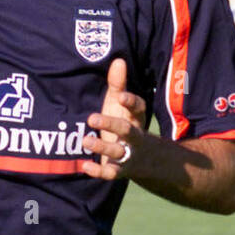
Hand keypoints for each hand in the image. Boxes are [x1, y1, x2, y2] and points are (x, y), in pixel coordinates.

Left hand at [81, 56, 147, 179]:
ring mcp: (130, 155)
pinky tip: (84, 166)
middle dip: (111, 125)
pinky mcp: (122, 170)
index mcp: (137, 118)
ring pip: (118, 153)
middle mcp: (136, 137)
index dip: (131, 102)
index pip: (139, 109)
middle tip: (91, 118)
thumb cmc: (129, 123)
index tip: (121, 96)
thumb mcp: (123, 106)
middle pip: (127, 131)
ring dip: (102, 148)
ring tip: (85, 141)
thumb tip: (118, 60)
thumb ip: (118, 85)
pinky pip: (112, 173)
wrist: (151, 162)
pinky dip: (99, 171)